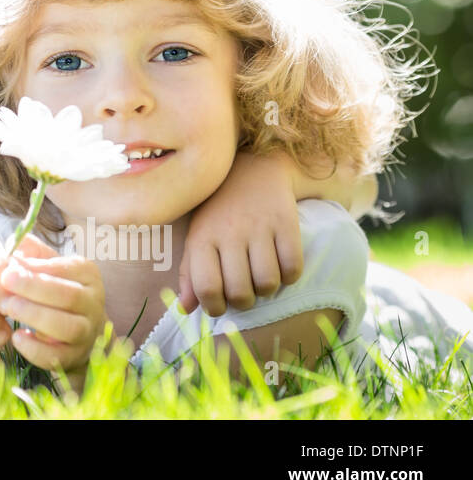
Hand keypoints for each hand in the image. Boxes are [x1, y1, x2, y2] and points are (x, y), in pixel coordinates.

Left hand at [0, 234, 105, 373]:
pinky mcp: (76, 357)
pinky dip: (36, 349)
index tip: (9, 267)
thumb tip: (15, 244)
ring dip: (35, 317)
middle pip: (69, 296)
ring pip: (68, 327)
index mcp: (87, 274)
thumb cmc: (54, 290)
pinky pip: (59, 356)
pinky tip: (17, 338)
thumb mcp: (47, 265)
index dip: (36, 268)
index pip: (64, 268)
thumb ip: (32, 251)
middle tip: (5, 285)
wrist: (76, 331)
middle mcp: (93, 303)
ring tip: (8, 308)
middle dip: (34, 289)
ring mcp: (88, 332)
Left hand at [179, 151, 303, 315]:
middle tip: (243, 292)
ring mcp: (259, 226)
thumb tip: (185, 309)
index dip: (214, 307)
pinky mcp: (286, 222)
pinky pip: (293, 268)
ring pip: (268, 284)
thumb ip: (190, 274)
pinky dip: (290, 276)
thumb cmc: (218, 212)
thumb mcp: (197, 238)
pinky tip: (281, 266)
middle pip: (240, 292)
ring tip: (261, 277)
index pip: (207, 287)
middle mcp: (229, 232)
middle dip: (243, 302)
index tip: (219, 306)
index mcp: (202, 238)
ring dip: (267, 290)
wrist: (252, 169)